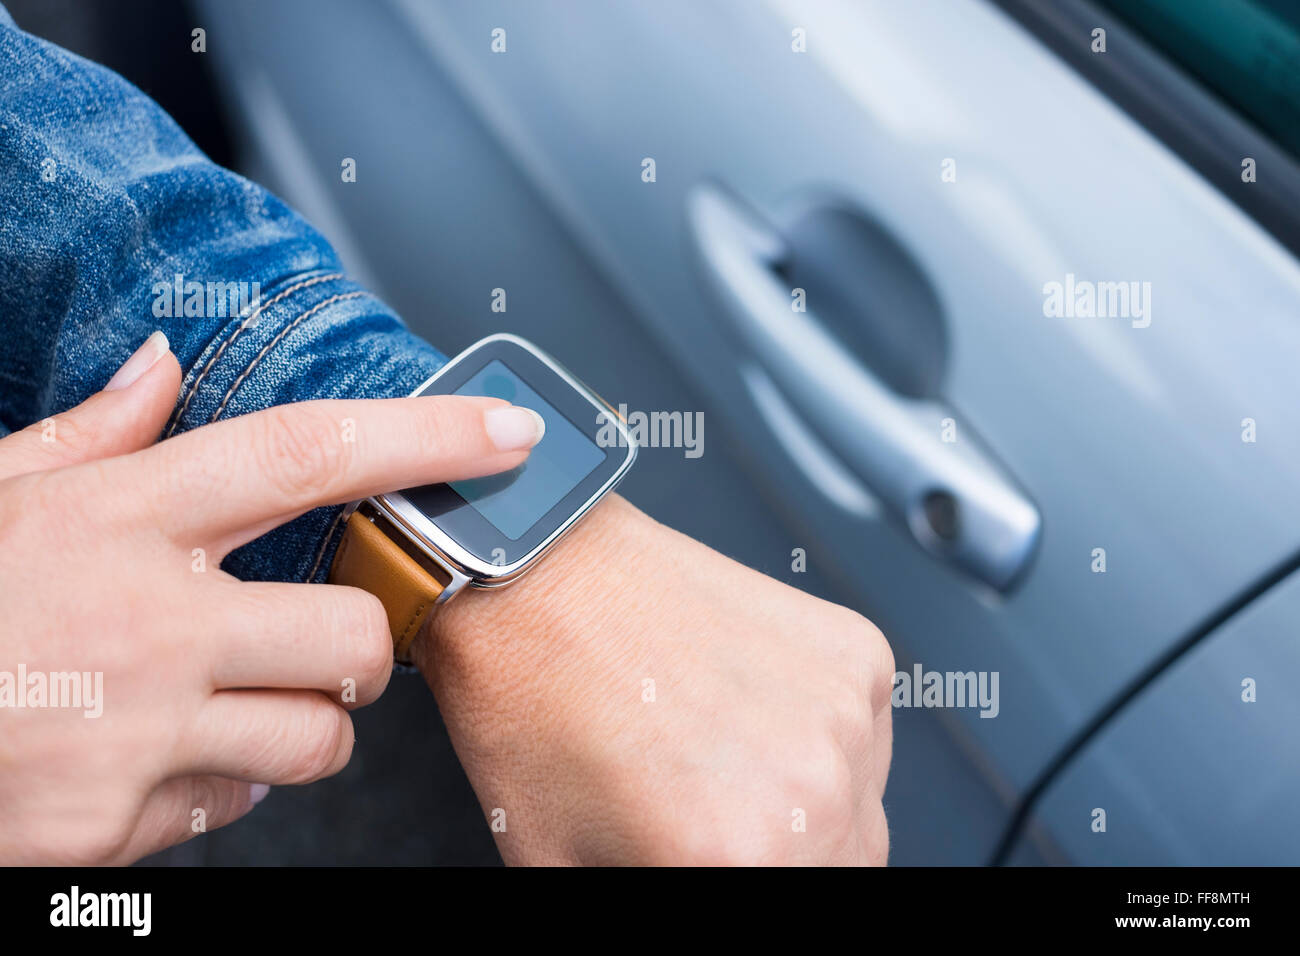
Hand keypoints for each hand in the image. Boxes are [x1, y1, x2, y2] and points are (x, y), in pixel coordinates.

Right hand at [0, 332, 542, 863]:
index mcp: (120, 518)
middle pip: (354, 631)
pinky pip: (234, 812)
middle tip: (314, 643)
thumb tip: (158, 365)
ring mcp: (135, 732)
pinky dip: (214, 791)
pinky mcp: (112, 827)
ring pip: (318, 738)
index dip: (425, 437)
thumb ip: (87, 435)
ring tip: (224, 707)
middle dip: (358, 647)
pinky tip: (149, 761)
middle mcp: (146, 620)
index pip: (308, 454)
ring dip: (299, 727)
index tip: (507, 433)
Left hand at [417, 495, 894, 864]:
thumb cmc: (533, 713)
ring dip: (807, 800)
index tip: (711, 860)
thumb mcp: (564, 866)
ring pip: (860, 805)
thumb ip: (646, 894)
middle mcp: (811, 790)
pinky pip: (864, 728)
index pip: (792, 901)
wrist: (537, 585)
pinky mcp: (856, 654)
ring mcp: (842, 714)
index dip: (733, 875)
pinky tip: (741, 705)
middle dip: (783, 859)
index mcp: (743, 858)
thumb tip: (705, 877)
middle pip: (845, 867)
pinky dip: (817, 730)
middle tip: (713, 824)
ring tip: (719, 759)